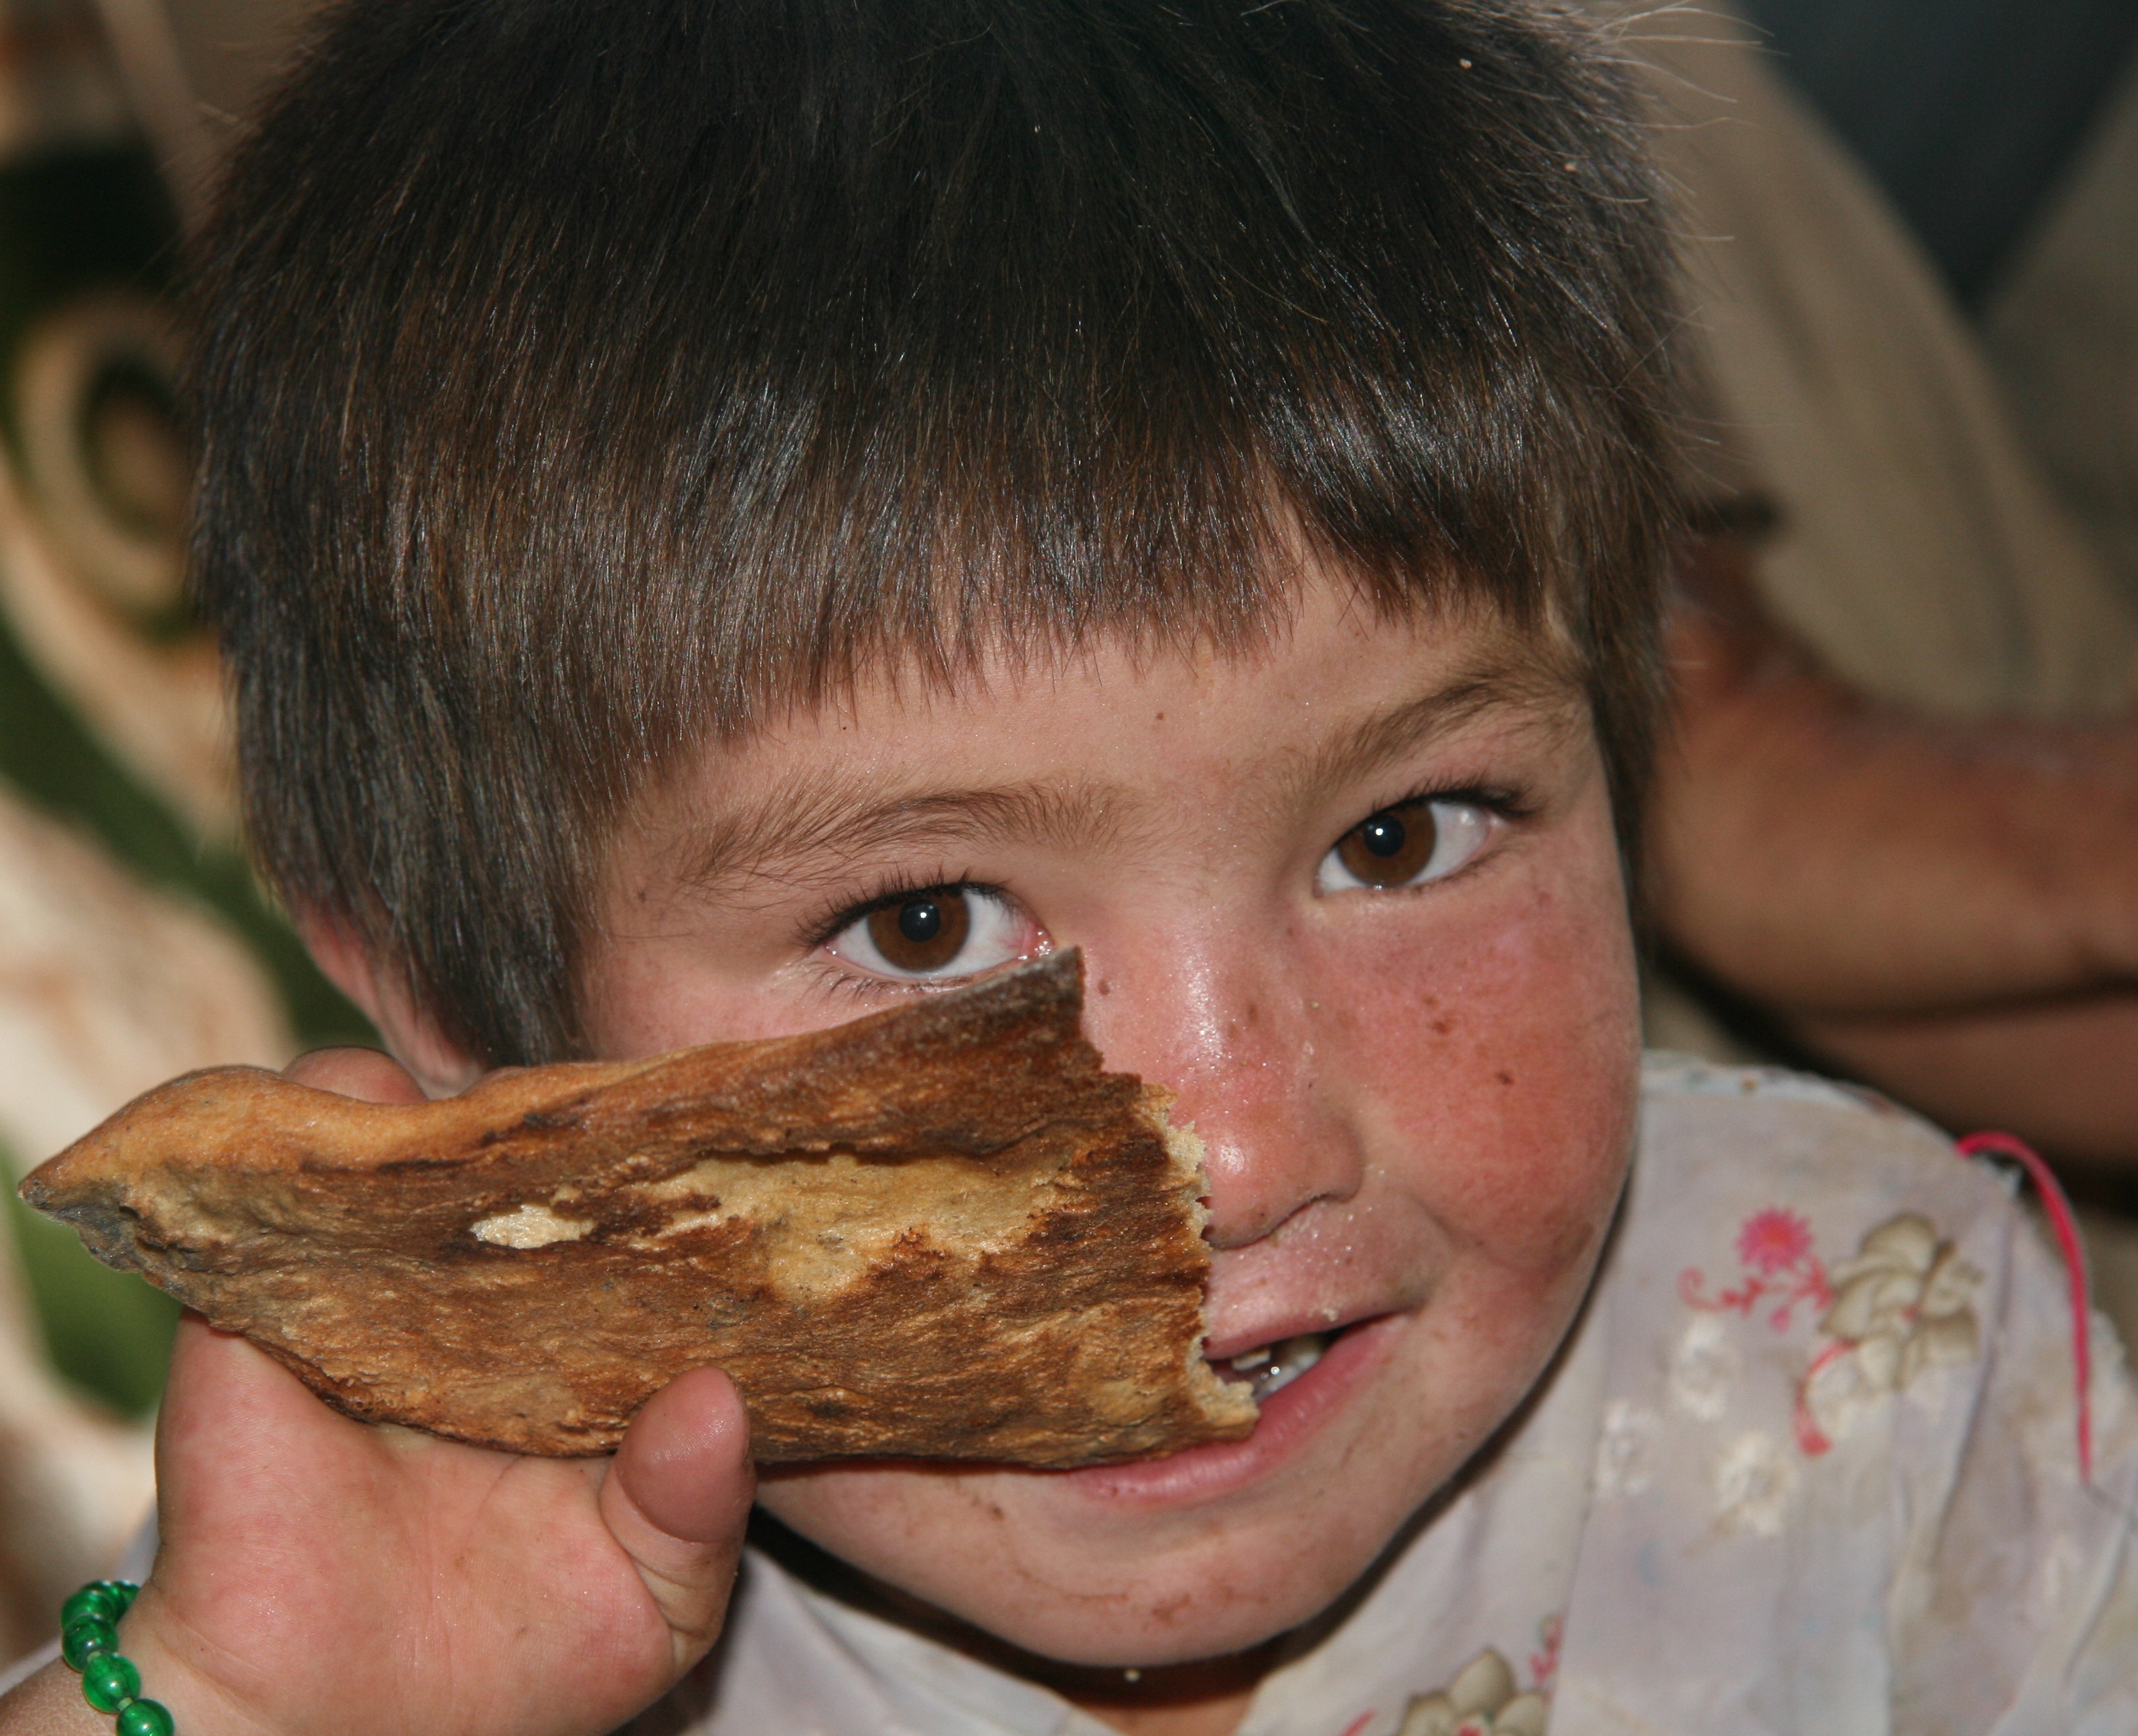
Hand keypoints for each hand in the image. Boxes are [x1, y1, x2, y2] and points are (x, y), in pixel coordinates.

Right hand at [6, 1048, 754, 1735]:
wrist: (322, 1735)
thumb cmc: (507, 1668)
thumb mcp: (653, 1604)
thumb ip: (700, 1511)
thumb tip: (715, 1399)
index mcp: (589, 1336)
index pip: (642, 1212)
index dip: (681, 1177)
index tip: (732, 1149)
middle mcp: (491, 1288)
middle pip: (536, 1147)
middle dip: (576, 1115)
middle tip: (626, 1113)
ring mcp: (380, 1276)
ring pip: (416, 1123)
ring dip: (454, 1108)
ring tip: (510, 1127)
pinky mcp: (263, 1290)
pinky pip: (287, 1164)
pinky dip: (326, 1127)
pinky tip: (388, 1145)